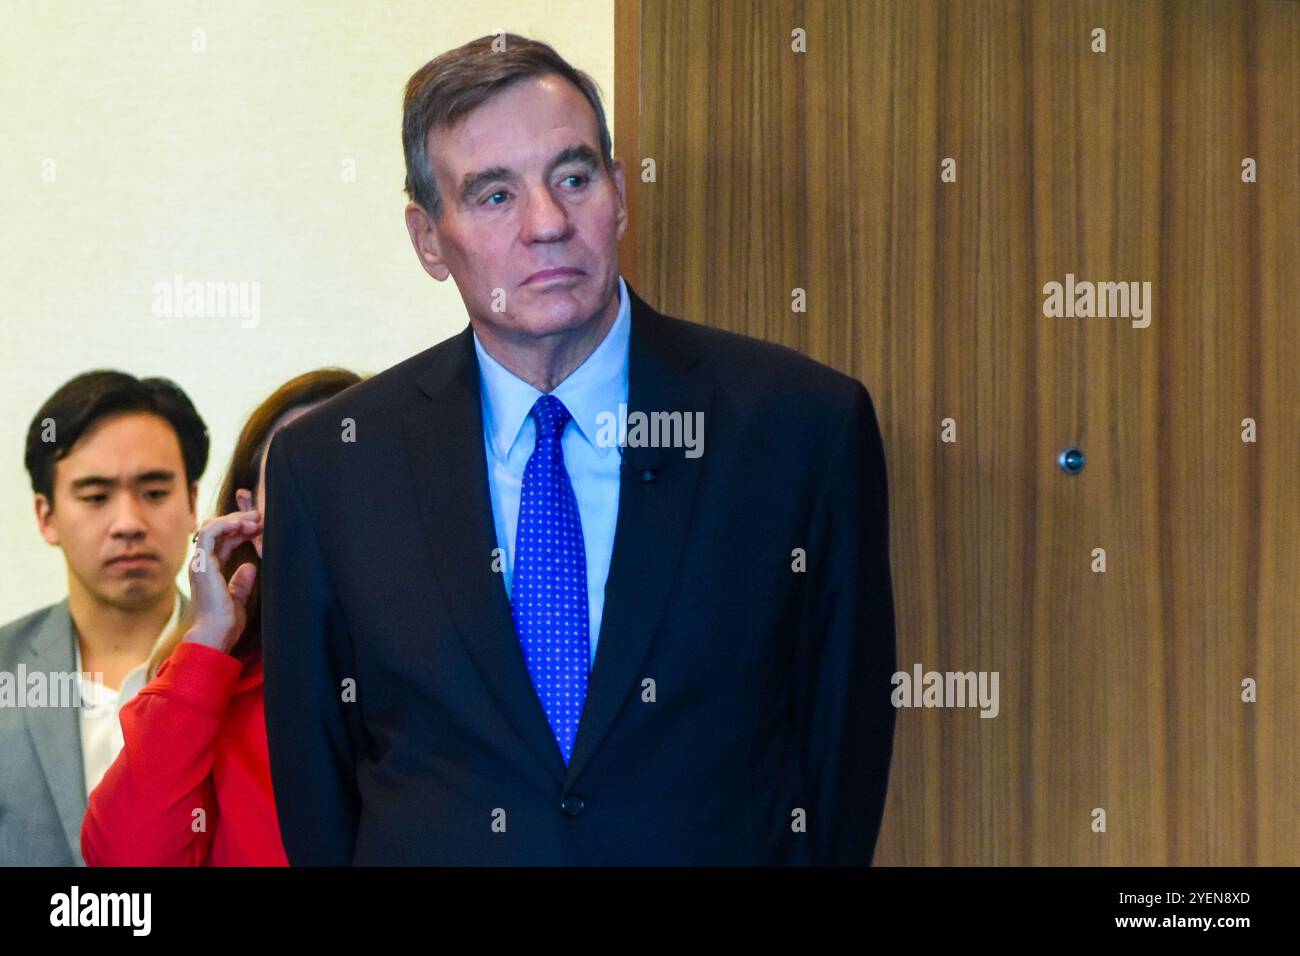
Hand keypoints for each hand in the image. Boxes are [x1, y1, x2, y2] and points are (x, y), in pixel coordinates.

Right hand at [183, 509, 261, 653]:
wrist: (215, 634)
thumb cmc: (225, 622)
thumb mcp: (238, 599)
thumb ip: (241, 582)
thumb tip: (250, 566)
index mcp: (210, 570)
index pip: (223, 541)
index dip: (241, 531)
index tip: (260, 528)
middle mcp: (201, 563)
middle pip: (217, 530)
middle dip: (239, 520)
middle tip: (259, 518)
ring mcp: (199, 562)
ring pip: (212, 527)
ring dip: (234, 519)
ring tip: (254, 519)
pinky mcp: (201, 562)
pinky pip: (208, 533)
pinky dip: (224, 524)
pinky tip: (242, 524)